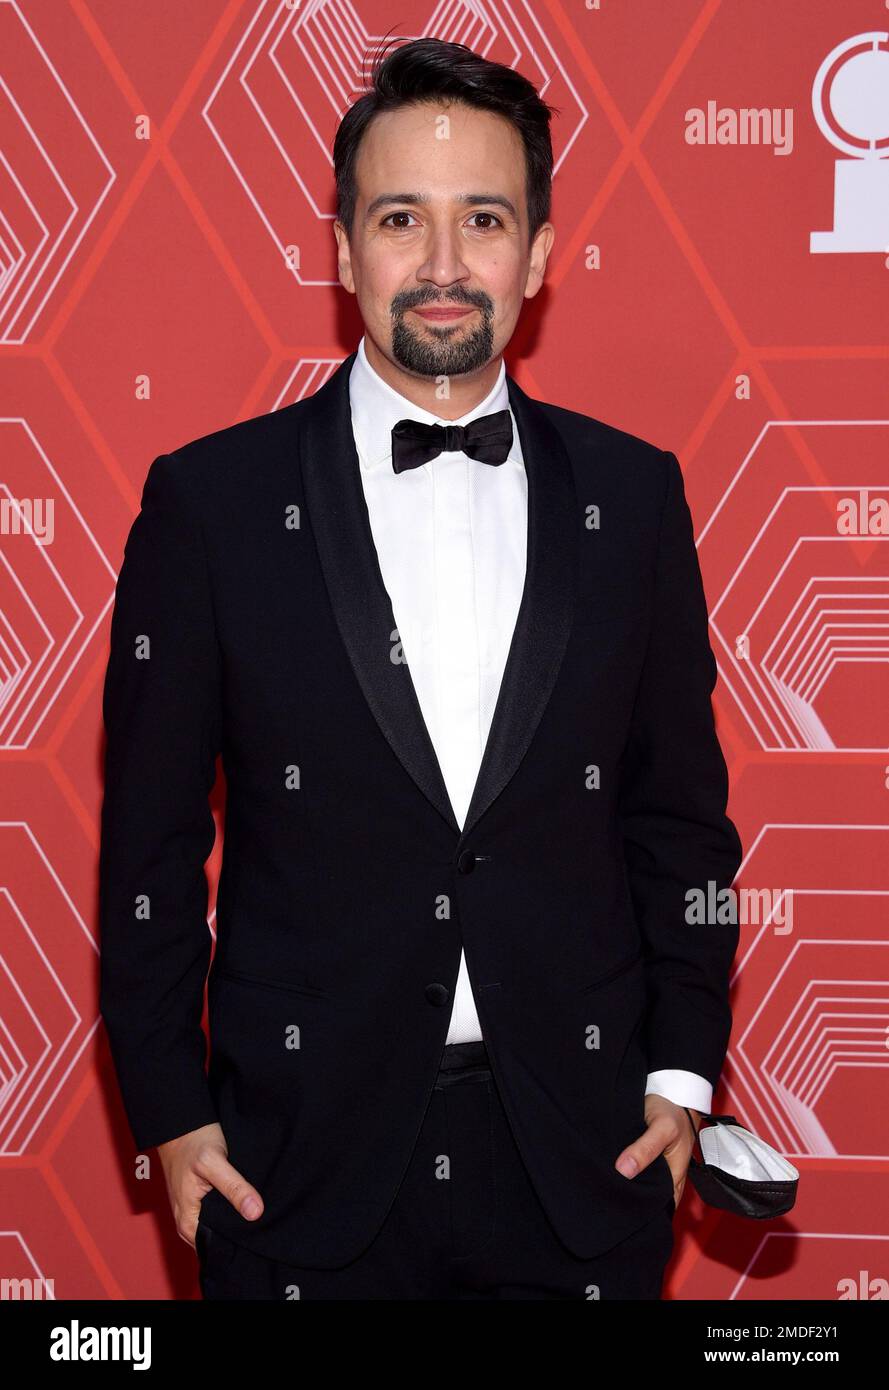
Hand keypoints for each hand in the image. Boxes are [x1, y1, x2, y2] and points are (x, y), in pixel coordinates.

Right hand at [156, 1121, 264, 1246]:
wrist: (179, 1122)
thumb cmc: (192, 1141)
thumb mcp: (214, 1162)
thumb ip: (234, 1188)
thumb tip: (255, 1213)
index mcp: (187, 1223)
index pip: (218, 1247)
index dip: (240, 1239)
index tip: (260, 1230)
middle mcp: (188, 1223)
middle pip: (221, 1237)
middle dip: (241, 1229)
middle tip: (264, 1217)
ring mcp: (194, 1213)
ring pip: (221, 1225)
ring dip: (237, 1217)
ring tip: (257, 1207)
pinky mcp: (201, 1202)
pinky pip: (219, 1213)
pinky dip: (232, 1207)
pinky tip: (247, 1199)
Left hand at [613, 1096, 699, 1211]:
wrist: (671, 1091)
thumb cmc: (672, 1111)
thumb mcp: (662, 1128)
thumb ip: (645, 1149)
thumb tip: (624, 1171)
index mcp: (675, 1178)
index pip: (659, 1207)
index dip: (642, 1211)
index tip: (619, 1210)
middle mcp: (666, 1179)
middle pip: (648, 1200)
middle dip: (630, 1201)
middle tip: (606, 1200)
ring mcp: (656, 1170)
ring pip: (640, 1187)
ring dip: (626, 1186)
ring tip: (604, 1189)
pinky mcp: (644, 1159)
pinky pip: (634, 1172)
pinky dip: (623, 1173)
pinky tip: (608, 1173)